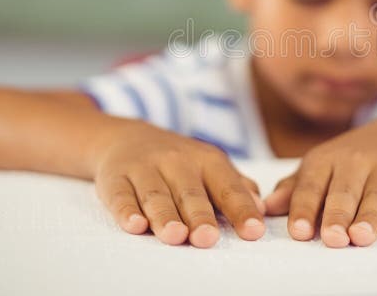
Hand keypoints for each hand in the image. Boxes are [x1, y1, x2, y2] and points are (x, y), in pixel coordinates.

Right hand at [91, 120, 265, 246]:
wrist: (128, 137)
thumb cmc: (181, 162)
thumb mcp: (211, 167)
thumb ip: (236, 188)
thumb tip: (261, 209)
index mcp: (207, 161)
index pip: (227, 188)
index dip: (241, 209)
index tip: (253, 231)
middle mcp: (177, 162)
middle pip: (190, 193)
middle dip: (200, 216)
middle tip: (208, 239)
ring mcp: (144, 168)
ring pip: (155, 195)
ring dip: (165, 216)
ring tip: (175, 236)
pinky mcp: (115, 178)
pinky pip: (120, 195)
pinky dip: (126, 210)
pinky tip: (134, 225)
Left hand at [263, 116, 376, 247]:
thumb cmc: (352, 159)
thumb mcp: (320, 166)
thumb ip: (295, 188)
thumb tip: (265, 207)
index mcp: (327, 159)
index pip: (312, 185)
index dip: (305, 209)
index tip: (299, 232)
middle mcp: (357, 160)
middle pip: (345, 191)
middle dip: (338, 215)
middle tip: (332, 238)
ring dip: (370, 216)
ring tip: (360, 236)